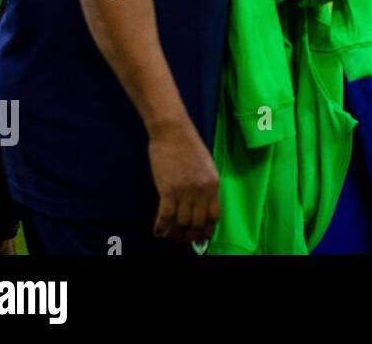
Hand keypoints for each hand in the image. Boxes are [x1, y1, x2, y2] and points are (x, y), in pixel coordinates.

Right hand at [148, 118, 219, 243]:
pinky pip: (165, 216)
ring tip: (169, 237)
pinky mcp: (168, 190)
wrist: (173, 132)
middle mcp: (202, 191)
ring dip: (174, 233)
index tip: (201, 238)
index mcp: (214, 185)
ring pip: (181, 223)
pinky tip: (157, 232)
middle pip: (197, 223)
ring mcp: (185, 191)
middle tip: (181, 240)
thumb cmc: (188, 147)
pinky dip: (161, 227)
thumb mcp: (207, 167)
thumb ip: (206, 187)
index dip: (206, 230)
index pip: (213, 216)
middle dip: (189, 236)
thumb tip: (201, 208)